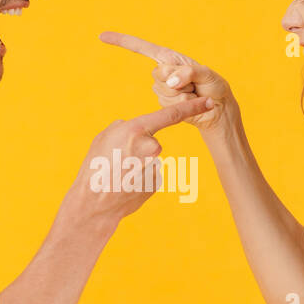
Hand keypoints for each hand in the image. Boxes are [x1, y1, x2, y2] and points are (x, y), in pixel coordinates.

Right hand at [64, 96, 213, 230]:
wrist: (94, 203)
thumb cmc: (95, 166)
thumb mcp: (104, 136)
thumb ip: (125, 127)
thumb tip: (137, 129)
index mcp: (136, 130)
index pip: (171, 115)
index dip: (192, 107)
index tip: (209, 101)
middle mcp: (151, 147)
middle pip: (152, 143)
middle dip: (139, 149)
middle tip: (118, 161)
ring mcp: (156, 166)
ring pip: (150, 160)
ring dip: (138, 165)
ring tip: (119, 175)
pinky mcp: (157, 182)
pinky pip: (150, 174)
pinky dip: (140, 177)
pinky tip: (127, 184)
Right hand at [99, 31, 234, 133]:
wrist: (217, 108)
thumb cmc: (214, 87)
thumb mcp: (206, 74)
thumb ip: (188, 73)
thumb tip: (171, 81)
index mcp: (170, 58)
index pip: (141, 48)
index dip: (122, 41)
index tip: (102, 36)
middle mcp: (164, 71)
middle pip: (159, 75)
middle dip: (179, 81)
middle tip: (195, 85)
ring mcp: (164, 88)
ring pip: (165, 92)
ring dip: (184, 95)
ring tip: (194, 93)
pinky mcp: (165, 103)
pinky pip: (169, 104)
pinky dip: (184, 104)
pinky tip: (192, 103)